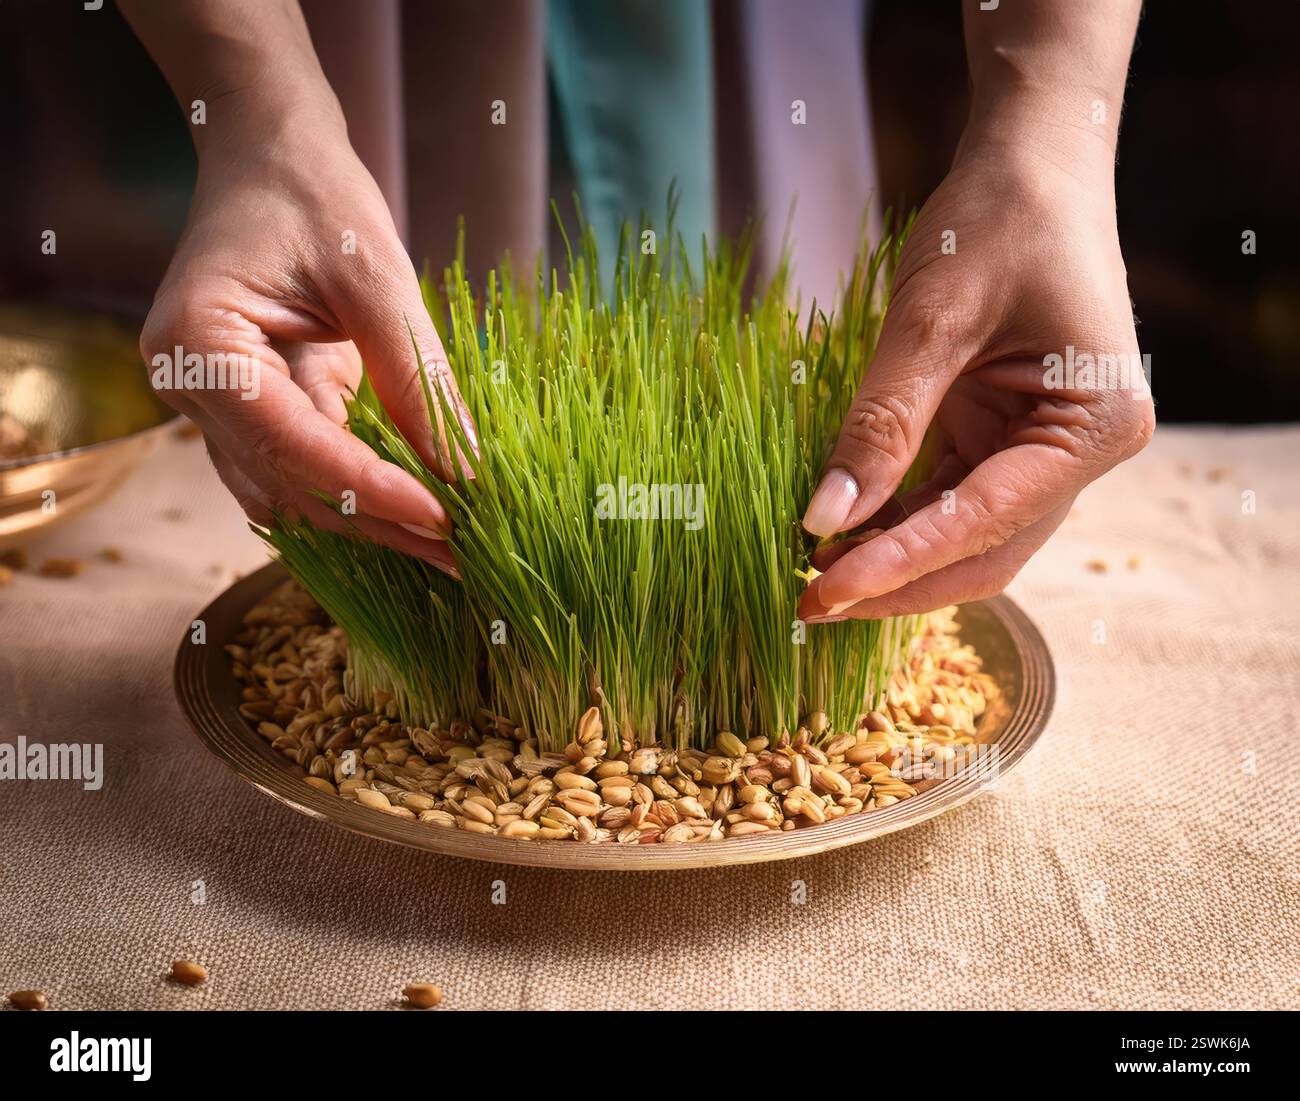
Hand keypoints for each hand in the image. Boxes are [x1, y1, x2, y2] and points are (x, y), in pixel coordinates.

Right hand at [140, 102, 472, 576]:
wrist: (270, 156)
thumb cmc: (315, 196)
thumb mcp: (376, 276)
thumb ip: (415, 377)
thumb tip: (464, 470)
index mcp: (199, 347)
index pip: (293, 446)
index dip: (372, 491)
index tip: (445, 520)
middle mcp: (191, 390)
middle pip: (289, 486)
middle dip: (378, 522)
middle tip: (461, 556)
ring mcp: (215, 406)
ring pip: (292, 493)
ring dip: (368, 522)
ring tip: (445, 549)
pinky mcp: (251, 410)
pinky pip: (302, 470)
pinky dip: (356, 494)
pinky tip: (413, 516)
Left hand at [798, 118, 1153, 621]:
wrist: (1032, 163)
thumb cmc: (998, 221)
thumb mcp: (932, 322)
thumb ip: (881, 425)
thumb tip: (823, 520)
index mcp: (1093, 427)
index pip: (983, 520)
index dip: (899, 564)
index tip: (825, 592)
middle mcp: (1078, 452)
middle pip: (983, 551)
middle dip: (898, 582)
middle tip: (810, 605)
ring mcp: (1045, 450)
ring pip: (965, 538)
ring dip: (895, 560)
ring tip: (815, 575)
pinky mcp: (1007, 438)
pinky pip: (950, 499)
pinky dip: (898, 522)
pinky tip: (842, 533)